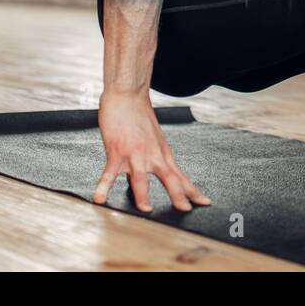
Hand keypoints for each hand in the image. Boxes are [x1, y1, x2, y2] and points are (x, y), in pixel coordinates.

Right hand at [93, 90, 210, 212]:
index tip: (204, 203)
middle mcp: (152, 155)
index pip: (180, 176)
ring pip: (141, 177)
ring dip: (143, 194)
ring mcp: (134, 154)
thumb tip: (148, 177)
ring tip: (146, 209)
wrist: (127, 96)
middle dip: (178, 195)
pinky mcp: (117, 151)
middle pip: (169, 178)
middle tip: (186, 210)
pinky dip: (104, 187)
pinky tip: (100, 199)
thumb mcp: (154, 139)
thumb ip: (152, 159)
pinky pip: (109, 173)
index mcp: (162, 154)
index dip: (192, 191)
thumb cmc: (139, 116)